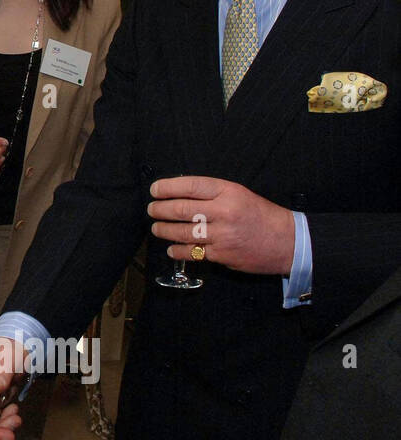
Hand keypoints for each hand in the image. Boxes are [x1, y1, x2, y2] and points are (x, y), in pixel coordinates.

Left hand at [147, 176, 295, 275]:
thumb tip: (179, 194)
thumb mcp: (239, 194)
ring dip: (164, 230)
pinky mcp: (222, 254)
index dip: (167, 187)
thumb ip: (213, 194)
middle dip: (160, 210)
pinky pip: (193, 252)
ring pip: (183, 232)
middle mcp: (224, 212)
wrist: (288, 241)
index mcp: (228, 192)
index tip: (155, 190)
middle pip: (181, 209)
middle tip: (151, 210)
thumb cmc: (261, 215)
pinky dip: (178, 250)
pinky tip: (171, 248)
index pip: (190, 186)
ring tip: (156, 228)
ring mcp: (222, 235)